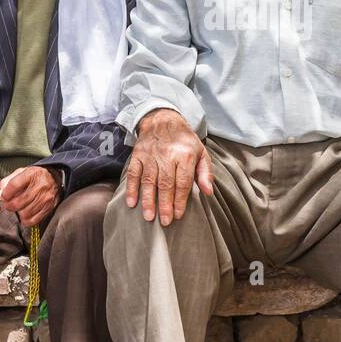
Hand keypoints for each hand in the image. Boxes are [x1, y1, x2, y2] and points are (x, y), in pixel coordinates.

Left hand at [0, 166, 61, 228]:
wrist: (54, 178)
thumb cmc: (35, 177)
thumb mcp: (21, 172)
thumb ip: (8, 181)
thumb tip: (0, 194)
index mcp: (31, 174)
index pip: (14, 185)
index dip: (6, 194)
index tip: (3, 197)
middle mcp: (40, 185)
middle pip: (19, 202)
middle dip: (9, 206)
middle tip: (9, 205)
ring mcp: (46, 197)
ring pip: (25, 213)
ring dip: (18, 213)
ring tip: (18, 209)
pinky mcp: (49, 207)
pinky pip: (35, 219)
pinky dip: (27, 220)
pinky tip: (25, 216)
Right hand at [124, 108, 213, 225]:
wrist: (163, 120)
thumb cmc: (184, 141)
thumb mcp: (201, 153)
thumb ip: (205, 173)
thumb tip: (208, 192)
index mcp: (184, 155)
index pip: (182, 182)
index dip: (180, 200)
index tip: (178, 215)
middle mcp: (167, 155)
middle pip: (165, 183)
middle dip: (165, 204)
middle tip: (165, 222)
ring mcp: (150, 155)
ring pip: (149, 180)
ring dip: (148, 200)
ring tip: (149, 217)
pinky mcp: (138, 155)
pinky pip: (133, 173)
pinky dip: (131, 188)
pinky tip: (131, 203)